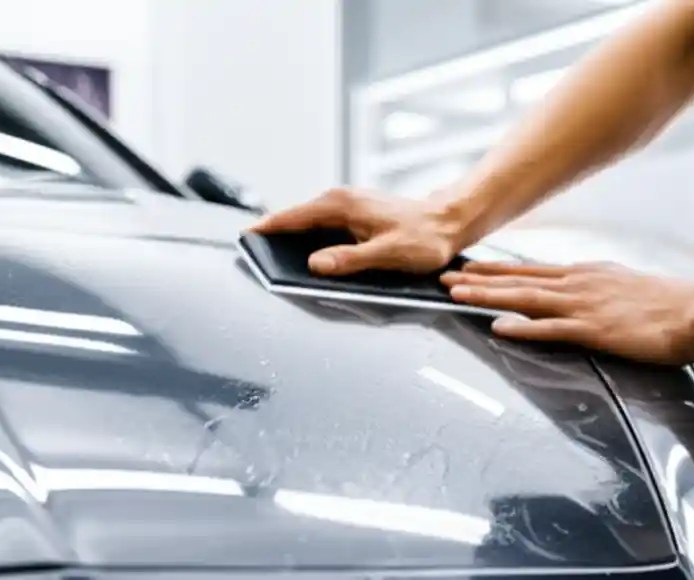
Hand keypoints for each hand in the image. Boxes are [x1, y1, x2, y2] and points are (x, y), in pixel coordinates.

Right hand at [249, 188, 474, 275]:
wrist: (449, 222)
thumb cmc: (423, 239)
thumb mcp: (388, 253)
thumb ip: (350, 259)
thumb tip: (315, 264)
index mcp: (341, 205)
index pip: (292, 216)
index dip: (266, 228)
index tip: (244, 238)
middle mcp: (339, 200)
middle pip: (295, 219)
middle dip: (273, 235)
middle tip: (253, 256)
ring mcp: (346, 206)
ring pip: (307, 223)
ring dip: (290, 239)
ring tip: (271, 258)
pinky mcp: (353, 215)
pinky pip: (321, 227)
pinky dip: (308, 239)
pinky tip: (305, 257)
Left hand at [441, 261, 693, 364]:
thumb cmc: (668, 305)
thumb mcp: (625, 286)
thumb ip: (597, 289)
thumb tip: (579, 296)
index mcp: (586, 273)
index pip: (531, 269)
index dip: (496, 269)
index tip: (469, 268)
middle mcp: (579, 284)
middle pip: (519, 281)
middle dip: (479, 280)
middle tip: (445, 279)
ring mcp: (585, 306)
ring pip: (526, 299)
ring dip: (488, 297)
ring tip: (457, 296)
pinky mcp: (595, 330)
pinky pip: (551, 329)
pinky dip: (522, 327)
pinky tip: (498, 327)